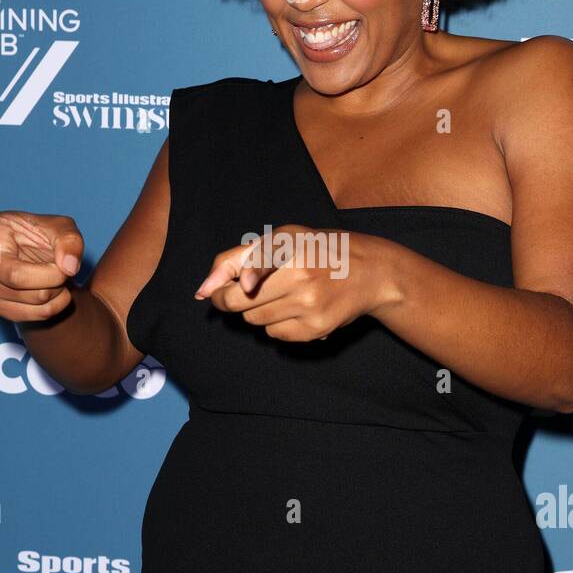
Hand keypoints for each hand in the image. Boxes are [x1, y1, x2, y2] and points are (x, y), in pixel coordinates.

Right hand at [0, 211, 84, 322]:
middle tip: (63, 267)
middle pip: (16, 276)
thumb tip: (67, 266)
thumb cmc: (49, 240)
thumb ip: (70, 241)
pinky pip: (37, 313)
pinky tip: (56, 294)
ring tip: (55, 277)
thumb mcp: (64, 229)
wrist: (50, 267)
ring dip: (58, 289)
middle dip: (52, 274)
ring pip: (32, 297)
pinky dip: (58, 305)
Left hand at [193, 222, 392, 341]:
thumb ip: (237, 258)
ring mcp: (309, 307)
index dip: (234, 279)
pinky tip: (293, 308)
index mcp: (292, 247)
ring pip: (254, 320)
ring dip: (255, 310)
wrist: (370, 273)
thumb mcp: (283, 238)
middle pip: (239, 302)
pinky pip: (274, 335)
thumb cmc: (319, 250)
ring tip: (278, 294)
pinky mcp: (315, 330)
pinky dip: (275, 324)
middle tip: (239, 291)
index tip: (223, 290)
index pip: (255, 263)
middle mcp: (301, 277)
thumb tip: (201, 291)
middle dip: (229, 299)